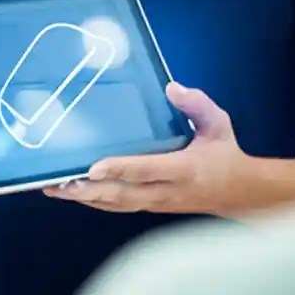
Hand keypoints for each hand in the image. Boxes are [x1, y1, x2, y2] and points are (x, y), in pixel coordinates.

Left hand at [44, 82, 256, 217]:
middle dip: (89, 190)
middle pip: (123, 195)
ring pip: (116, 204)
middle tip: (58, 183)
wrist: (241, 193)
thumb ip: (197, 105)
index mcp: (183, 169)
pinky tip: (73, 194)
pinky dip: (94, 202)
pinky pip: (119, 207)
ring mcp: (157, 203)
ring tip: (53, 189)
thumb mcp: (218, 124)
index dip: (119, 169)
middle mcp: (166, 191)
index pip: (147, 170)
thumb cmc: (224, 154)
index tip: (93, 167)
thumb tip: (171, 88)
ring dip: (85, 198)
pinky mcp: (150, 207)